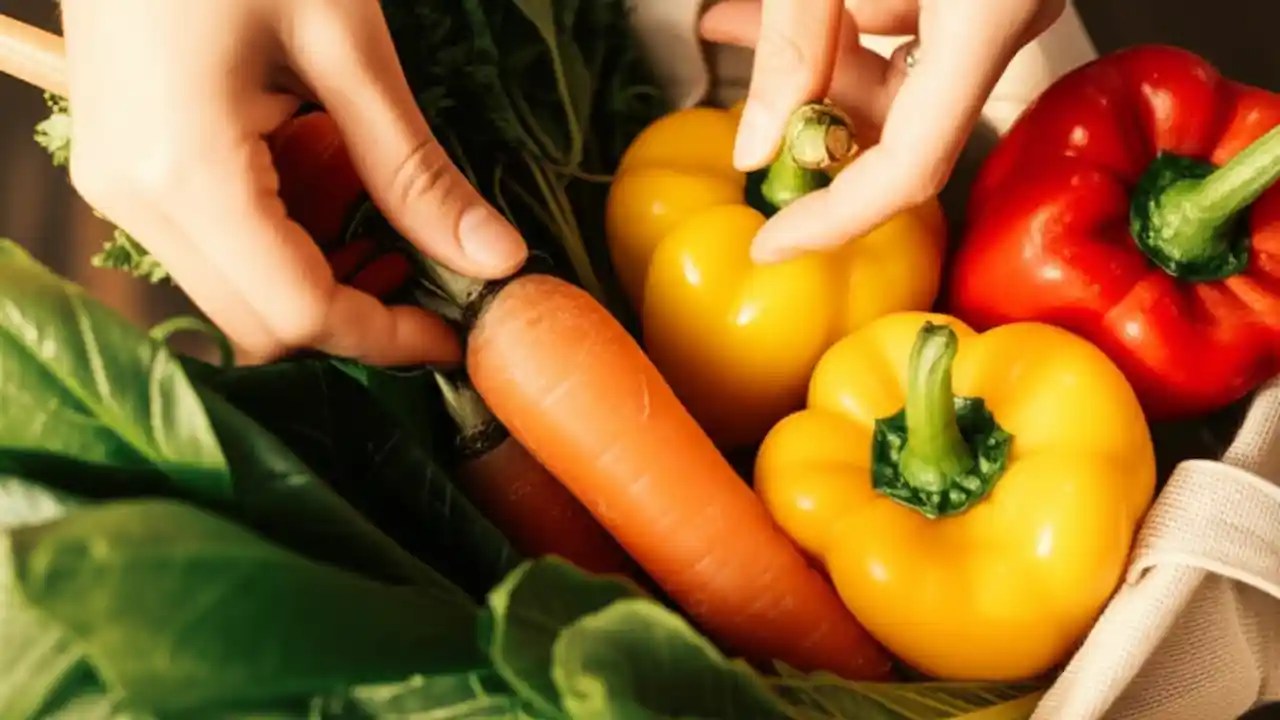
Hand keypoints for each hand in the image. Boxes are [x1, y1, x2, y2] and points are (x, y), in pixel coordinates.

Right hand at [60, 0, 527, 365]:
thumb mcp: (346, 45)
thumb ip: (415, 169)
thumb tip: (496, 260)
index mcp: (186, 172)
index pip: (298, 315)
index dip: (387, 340)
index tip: (457, 330)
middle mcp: (136, 198)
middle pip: (262, 324)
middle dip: (359, 316)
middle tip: (434, 277)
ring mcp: (120, 184)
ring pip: (239, 293)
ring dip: (324, 277)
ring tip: (386, 217)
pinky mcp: (126, 165)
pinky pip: (216, 245)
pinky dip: (287, 238)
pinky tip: (330, 180)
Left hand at [700, 0, 1064, 262]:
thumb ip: (793, 40)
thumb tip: (758, 146)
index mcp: (985, 12)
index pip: (910, 166)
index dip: (836, 221)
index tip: (775, 244)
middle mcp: (1012, 16)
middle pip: (899, 118)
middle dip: (807, 113)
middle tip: (734, 86)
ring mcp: (1011, 2)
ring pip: (902, 69)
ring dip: (817, 61)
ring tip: (740, 22)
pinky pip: (920, 28)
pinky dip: (854, 26)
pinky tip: (790, 9)